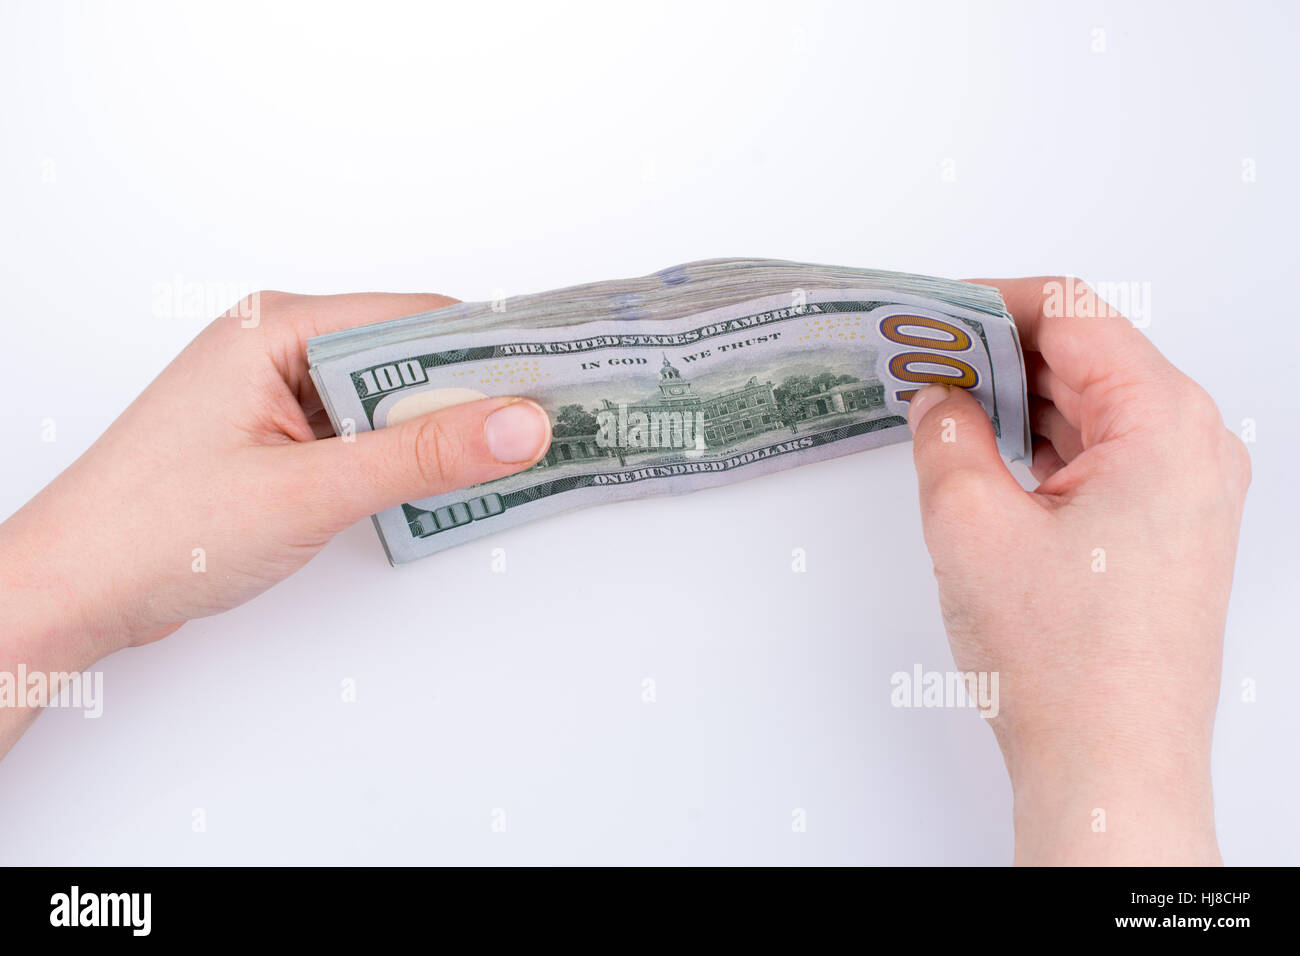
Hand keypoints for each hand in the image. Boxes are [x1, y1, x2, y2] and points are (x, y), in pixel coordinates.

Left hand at [0, 292, 551, 753]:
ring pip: (386, 401)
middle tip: (541, 431)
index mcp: (275, 328)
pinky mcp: (277, 440)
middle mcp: (276, 348)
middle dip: (469, 397)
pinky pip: (360, 435)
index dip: (488, 350)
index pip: (412, 319)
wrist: (72, 593)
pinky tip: (436, 487)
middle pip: (404, 358)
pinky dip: (399, 460)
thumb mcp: (309, 490)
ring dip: (435, 435)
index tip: (552, 380)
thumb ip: (421, 457)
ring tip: (502, 463)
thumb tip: (517, 424)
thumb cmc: (157, 530)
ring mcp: (274, 396)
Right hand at [906, 277, 1249, 864]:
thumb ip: (946, 436)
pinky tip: (989, 455)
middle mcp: (1193, 448)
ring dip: (1021, 398)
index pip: (1075, 313)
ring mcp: (1188, 492)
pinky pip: (1104, 455)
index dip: (992, 301)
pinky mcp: (1168, 530)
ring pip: (1096, 406)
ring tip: (944, 403)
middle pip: (1090, 354)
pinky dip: (1045, 443)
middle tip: (922, 357)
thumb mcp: (970, 526)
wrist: (1111, 770)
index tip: (932, 309)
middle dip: (999, 350)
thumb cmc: (1066, 667)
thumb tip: (939, 399)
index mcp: (1163, 425)